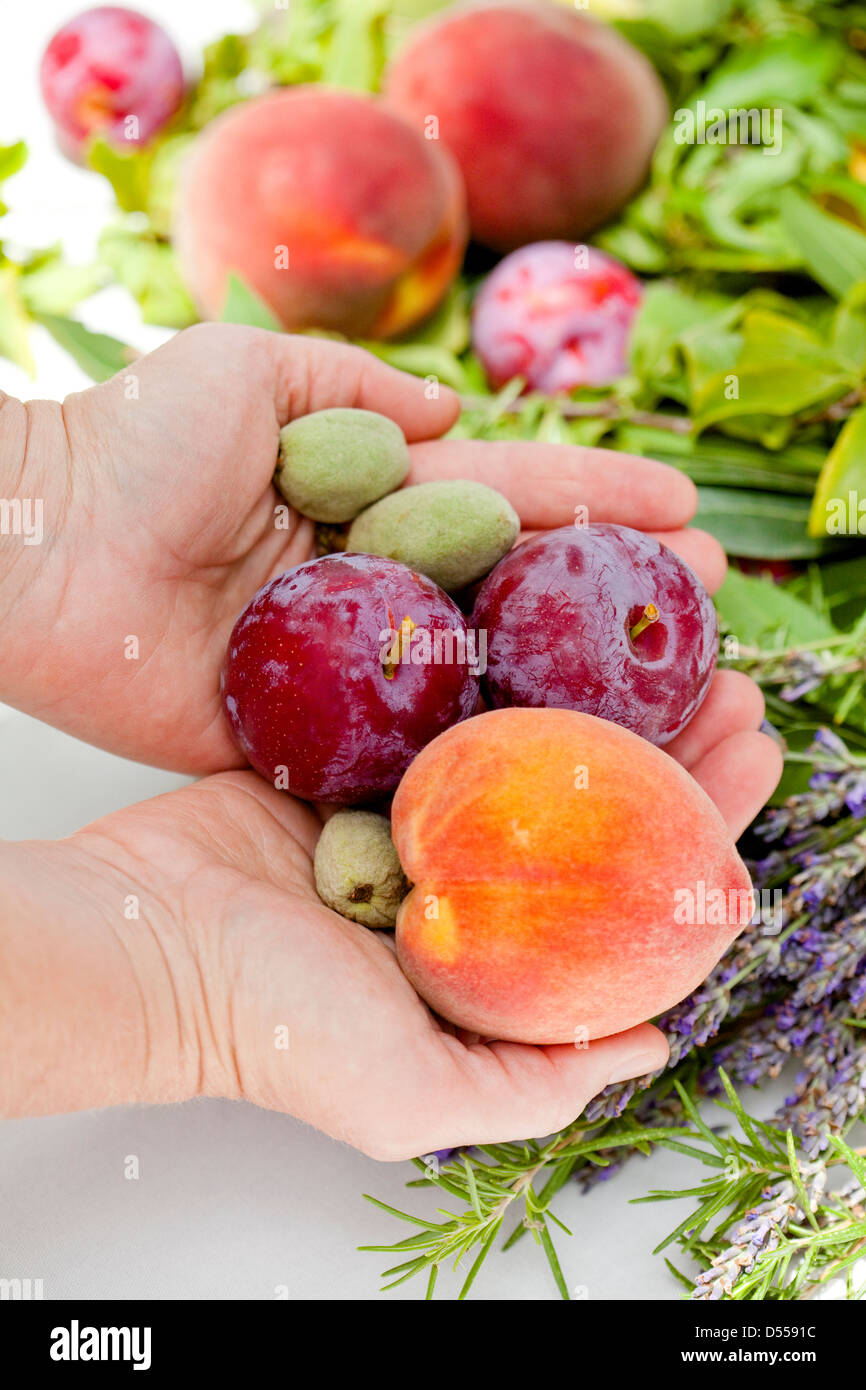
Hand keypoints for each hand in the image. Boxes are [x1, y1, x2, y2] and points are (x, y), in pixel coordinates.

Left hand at [1, 322, 733, 772]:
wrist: (42, 547)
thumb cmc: (134, 441)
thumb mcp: (249, 373)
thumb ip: (354, 386)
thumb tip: (453, 413)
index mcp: (371, 498)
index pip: (507, 497)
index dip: (596, 499)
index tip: (682, 507)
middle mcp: (376, 585)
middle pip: (515, 593)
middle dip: (612, 594)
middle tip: (708, 602)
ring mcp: (349, 665)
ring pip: (479, 676)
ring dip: (573, 682)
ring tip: (670, 687)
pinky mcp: (305, 735)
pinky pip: (404, 748)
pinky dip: (476, 757)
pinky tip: (558, 764)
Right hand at [5, 701, 779, 1155]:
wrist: (144, 945)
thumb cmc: (276, 1032)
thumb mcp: (416, 1095)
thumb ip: (537, 1084)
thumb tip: (656, 1045)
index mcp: (492, 967)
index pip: (625, 897)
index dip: (697, 828)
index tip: (754, 760)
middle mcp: (467, 891)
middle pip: (593, 809)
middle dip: (672, 750)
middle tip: (735, 686)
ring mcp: (415, 820)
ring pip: (532, 747)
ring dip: (606, 694)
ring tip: (675, 640)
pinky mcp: (361, 763)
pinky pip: (449, 710)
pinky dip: (505, 670)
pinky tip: (560, 625)